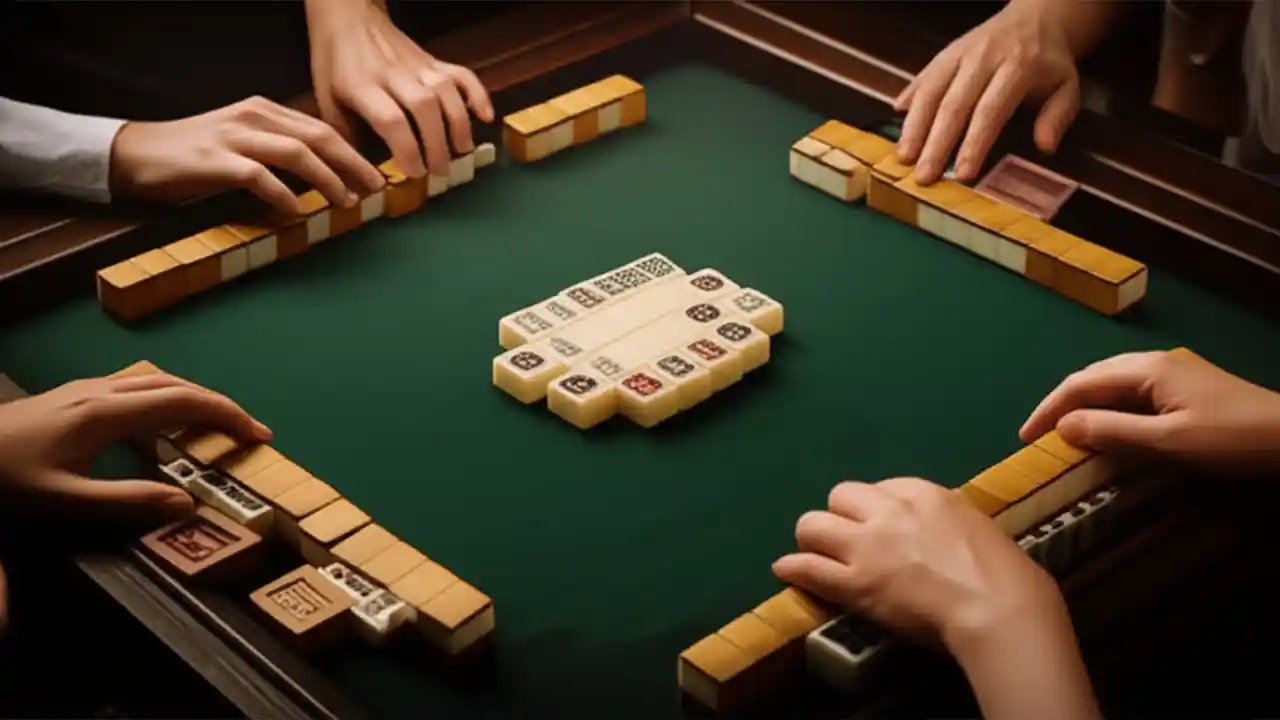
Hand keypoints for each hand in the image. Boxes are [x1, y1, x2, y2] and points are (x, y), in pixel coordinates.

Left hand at [0, 372, 271, 523]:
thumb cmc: (5, 481)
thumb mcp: (65, 501)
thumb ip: (127, 501)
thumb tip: (188, 503)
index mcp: (106, 413)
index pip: (183, 403)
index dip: (226, 416)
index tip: (258, 436)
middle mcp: (101, 391)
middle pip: (176, 386)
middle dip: (219, 406)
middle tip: (250, 433)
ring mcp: (85, 390)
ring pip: (156, 382)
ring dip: (194, 400)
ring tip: (218, 427)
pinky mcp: (73, 397)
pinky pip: (137, 388)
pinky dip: (168, 401)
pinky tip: (164, 426)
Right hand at [110, 96, 385, 214]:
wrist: (137, 153)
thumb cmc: (195, 155)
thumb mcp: (243, 142)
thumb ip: (279, 151)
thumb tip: (325, 175)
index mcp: (264, 110)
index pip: (321, 128)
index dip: (353, 153)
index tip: (375, 177)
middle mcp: (253, 117)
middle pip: (319, 137)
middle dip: (353, 164)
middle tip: (375, 190)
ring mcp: (234, 136)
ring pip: (297, 153)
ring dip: (328, 180)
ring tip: (346, 202)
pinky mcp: (216, 161)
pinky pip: (260, 177)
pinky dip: (284, 195)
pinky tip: (298, 211)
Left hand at [306, 0, 493, 177]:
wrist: (348, 14)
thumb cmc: (334, 61)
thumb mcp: (326, 98)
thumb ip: (344, 135)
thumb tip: (357, 176)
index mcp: (361, 86)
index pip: (392, 121)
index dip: (408, 150)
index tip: (415, 173)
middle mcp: (393, 74)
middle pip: (424, 109)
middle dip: (436, 144)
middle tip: (440, 170)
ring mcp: (417, 65)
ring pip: (446, 94)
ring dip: (459, 126)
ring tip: (461, 151)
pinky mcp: (433, 60)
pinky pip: (461, 74)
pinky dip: (478, 94)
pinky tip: (485, 116)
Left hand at [772, 477, 1063, 649]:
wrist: (999, 608)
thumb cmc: (1004, 576)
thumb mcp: (973, 526)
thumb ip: (940, 522)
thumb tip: (928, 533)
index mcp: (924, 493)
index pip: (878, 487)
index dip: (874, 509)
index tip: (877, 526)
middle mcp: (889, 510)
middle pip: (839, 497)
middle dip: (840, 517)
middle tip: (846, 540)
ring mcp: (868, 546)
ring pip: (812, 524)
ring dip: (813, 539)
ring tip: (816, 554)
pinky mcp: (854, 583)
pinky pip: (806, 568)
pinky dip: (793, 569)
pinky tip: (786, 571)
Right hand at [894, 2, 1078, 183]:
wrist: (1035, 17)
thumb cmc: (1049, 61)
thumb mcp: (1068, 86)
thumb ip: (1059, 116)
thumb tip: (1045, 147)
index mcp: (1018, 66)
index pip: (991, 109)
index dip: (975, 142)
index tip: (963, 173)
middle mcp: (984, 58)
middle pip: (954, 104)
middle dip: (936, 143)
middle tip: (924, 176)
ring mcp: (960, 53)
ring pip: (932, 90)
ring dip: (915, 126)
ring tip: (904, 157)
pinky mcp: (944, 53)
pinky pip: (923, 75)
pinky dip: (909, 95)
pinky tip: (897, 117)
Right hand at [1021, 349, 1279, 475]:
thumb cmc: (1230, 439)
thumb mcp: (1167, 441)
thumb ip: (1111, 431)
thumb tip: (1063, 426)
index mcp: (1146, 369)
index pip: (1080, 383)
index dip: (1048, 409)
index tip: (1025, 437)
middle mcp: (1154, 363)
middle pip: (1093, 378)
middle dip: (1061, 405)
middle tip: (1038, 437)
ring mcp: (1172, 374)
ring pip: (1112, 385)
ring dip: (1084, 407)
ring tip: (1065, 434)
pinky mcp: (1185, 390)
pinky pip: (1132, 395)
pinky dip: (1108, 411)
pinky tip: (1107, 430)